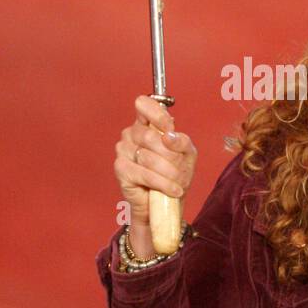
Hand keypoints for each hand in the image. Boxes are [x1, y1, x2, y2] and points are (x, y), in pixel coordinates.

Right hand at [114, 94, 196, 225]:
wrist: (166, 201)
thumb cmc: (175, 174)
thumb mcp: (187, 154)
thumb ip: (182, 141)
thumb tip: (169, 135)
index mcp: (146, 123)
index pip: (144, 105)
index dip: (157, 114)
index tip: (169, 127)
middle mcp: (131, 133)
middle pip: (151, 136)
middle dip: (171, 156)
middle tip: (181, 170)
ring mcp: (123, 150)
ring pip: (148, 157)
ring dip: (169, 173)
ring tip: (178, 183)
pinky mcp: (121, 169)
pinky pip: (144, 174)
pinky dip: (162, 184)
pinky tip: (172, 190)